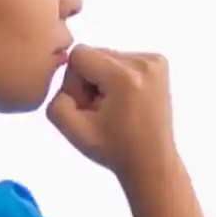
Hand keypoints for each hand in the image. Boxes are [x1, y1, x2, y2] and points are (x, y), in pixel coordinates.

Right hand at [46, 45, 177, 180]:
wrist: (152, 162)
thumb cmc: (115, 150)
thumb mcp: (73, 130)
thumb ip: (56, 100)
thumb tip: (65, 73)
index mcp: (124, 77)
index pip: (78, 55)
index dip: (74, 83)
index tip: (88, 107)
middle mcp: (144, 63)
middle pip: (94, 54)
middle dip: (90, 81)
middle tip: (103, 111)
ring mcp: (155, 61)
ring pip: (108, 57)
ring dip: (104, 80)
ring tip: (116, 108)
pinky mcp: (159, 63)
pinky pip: (123, 60)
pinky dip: (119, 78)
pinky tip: (127, 101)